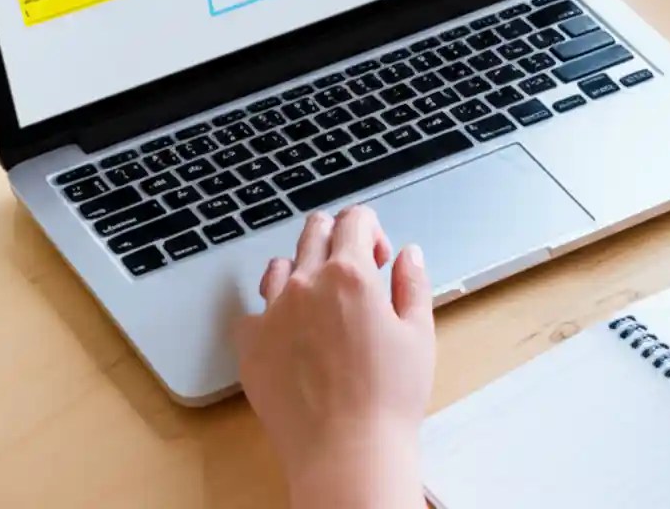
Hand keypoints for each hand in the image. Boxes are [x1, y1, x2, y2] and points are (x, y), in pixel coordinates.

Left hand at [236, 205, 433, 508]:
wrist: (346, 450)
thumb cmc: (388, 397)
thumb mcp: (419, 333)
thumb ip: (412, 283)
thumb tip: (407, 254)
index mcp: (351, 274)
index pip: (354, 219)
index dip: (372, 230)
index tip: (379, 257)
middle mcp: (306, 283)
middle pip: (314, 230)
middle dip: (337, 239)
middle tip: (354, 273)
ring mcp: (272, 312)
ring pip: (281, 265)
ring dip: (303, 271)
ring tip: (322, 305)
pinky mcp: (250, 344)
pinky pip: (254, 311)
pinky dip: (272, 313)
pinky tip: (292, 336)